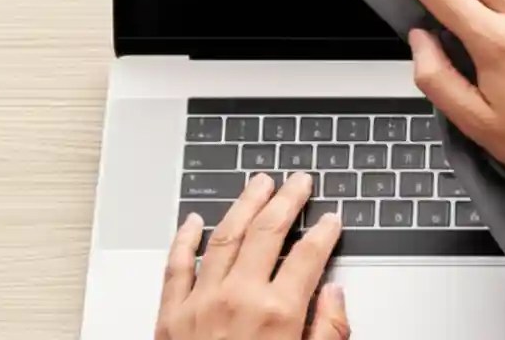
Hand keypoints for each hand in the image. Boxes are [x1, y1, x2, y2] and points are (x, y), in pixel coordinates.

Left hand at [156, 172, 350, 339]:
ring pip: (223, 236)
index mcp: (278, 314)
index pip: (309, 256)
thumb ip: (327, 333)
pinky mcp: (169, 316)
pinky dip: (184, 238)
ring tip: (258, 183)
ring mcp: (200, 304)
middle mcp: (238, 299)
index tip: (331, 219)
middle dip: (287, 200)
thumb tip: (334, 297)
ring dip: (244, 204)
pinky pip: (176, 265)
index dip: (324, 232)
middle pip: (267, 231)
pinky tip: (193, 220)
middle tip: (298, 181)